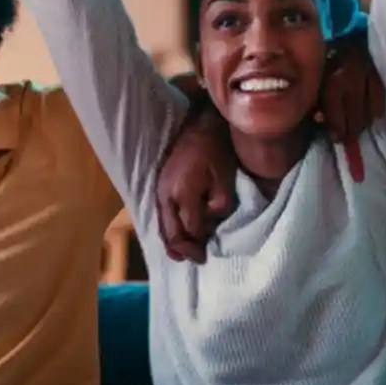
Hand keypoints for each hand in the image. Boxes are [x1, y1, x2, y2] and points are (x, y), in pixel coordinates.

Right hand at [156, 109, 237, 262]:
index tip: (208, 252)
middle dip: (184, 249)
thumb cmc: (217, 150)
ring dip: (173, 242)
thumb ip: (220, 205)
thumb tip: (211, 222)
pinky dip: (168, 228)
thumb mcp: (226, 179)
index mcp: (184, 193)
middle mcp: (166, 195)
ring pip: (162, 225)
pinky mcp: (159, 185)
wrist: (201, 125)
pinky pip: (161, 214)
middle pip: (172, 232)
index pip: (191, 229)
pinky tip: (175, 234)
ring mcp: (160, 190)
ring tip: (182, 254)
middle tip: (198, 259)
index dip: (200, 242)